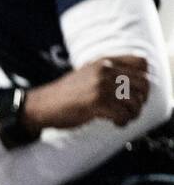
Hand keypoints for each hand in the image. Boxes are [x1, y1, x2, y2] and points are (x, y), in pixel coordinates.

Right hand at [22, 55, 149, 131]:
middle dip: (140, 100)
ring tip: (124, 119)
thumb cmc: (62, 95)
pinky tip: (116, 123)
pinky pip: (123, 114)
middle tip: (132, 109)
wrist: (39, 105)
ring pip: (134, 101)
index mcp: (104, 61)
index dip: (144, 80)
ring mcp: (101, 86)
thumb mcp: (86, 74)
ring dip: (132, 113)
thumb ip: (107, 73)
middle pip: (142, 84)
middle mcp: (105, 70)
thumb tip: (130, 84)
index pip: (141, 64)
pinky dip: (123, 122)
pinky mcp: (97, 102)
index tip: (137, 92)